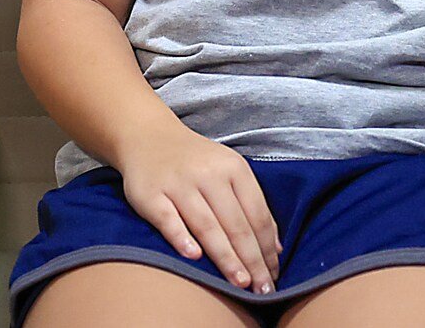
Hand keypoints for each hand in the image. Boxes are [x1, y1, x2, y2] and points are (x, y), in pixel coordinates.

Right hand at [112, 124, 280, 293]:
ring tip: (240, 283)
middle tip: (263, 290)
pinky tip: (194, 257)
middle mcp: (208, 174)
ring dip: (226, 257)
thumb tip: (276, 249)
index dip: (267, 248)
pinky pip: (168, 219)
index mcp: (234, 168)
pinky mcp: (151, 194)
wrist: (148, 136)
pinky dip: (181, 238)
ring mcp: (179, 183)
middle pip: (236, 224)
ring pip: (207, 225)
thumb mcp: (229, 171)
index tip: (274, 275)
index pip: (257, 214)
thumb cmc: (196, 162)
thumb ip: (252, 205)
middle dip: (252, 260)